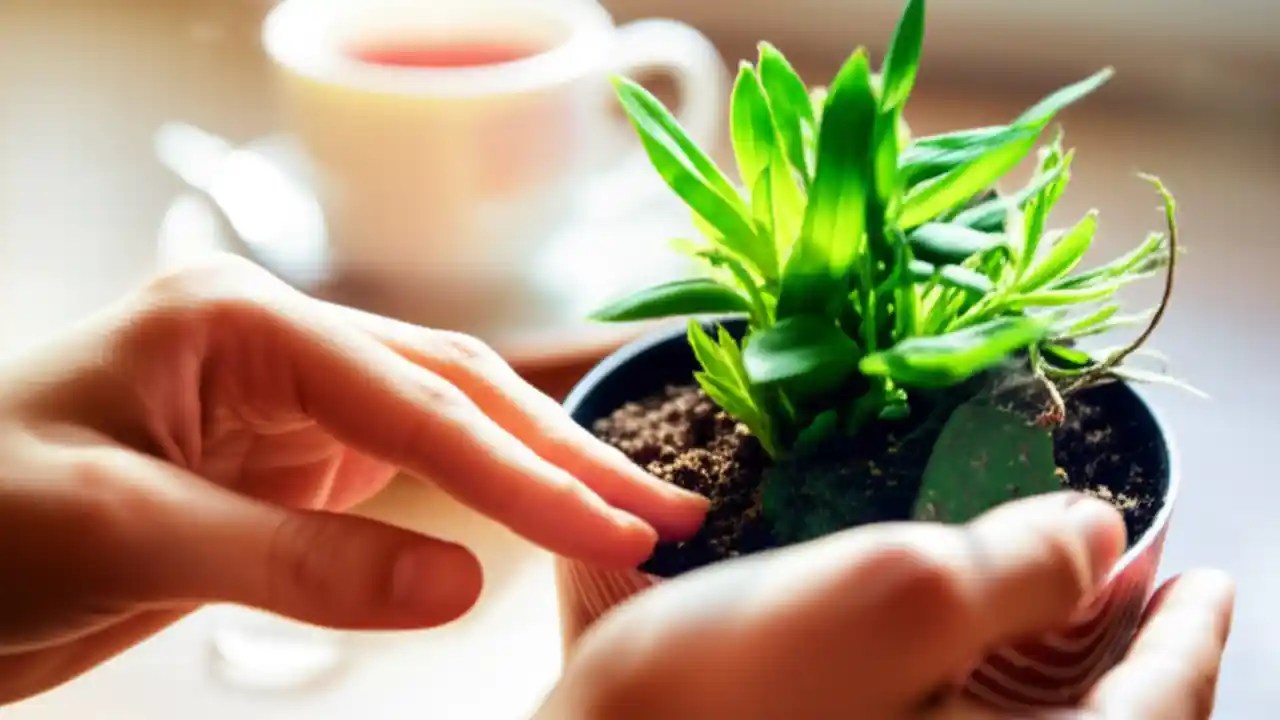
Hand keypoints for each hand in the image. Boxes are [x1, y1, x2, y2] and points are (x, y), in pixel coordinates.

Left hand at [0, 255, 707, 703]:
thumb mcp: (127, 533)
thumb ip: (298, 560)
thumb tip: (458, 586)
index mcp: (237, 324)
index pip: (415, 399)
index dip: (522, 474)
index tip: (617, 529)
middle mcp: (273, 346)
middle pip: (452, 387)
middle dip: (560, 453)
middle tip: (663, 509)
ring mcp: (282, 403)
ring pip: (440, 424)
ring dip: (533, 471)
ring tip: (626, 512)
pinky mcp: (282, 461)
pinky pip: (401, 471)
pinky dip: (476, 499)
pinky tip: (531, 519)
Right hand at [540, 492, 1232, 719]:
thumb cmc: (722, 695)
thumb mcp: (888, 591)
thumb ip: (1016, 562)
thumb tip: (1096, 531)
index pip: (1156, 709)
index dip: (1189, 633)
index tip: (1203, 573)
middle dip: (1129, 644)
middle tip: (1137, 570)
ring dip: (1059, 659)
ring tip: (1063, 588)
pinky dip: (991, 679)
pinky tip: (970, 631)